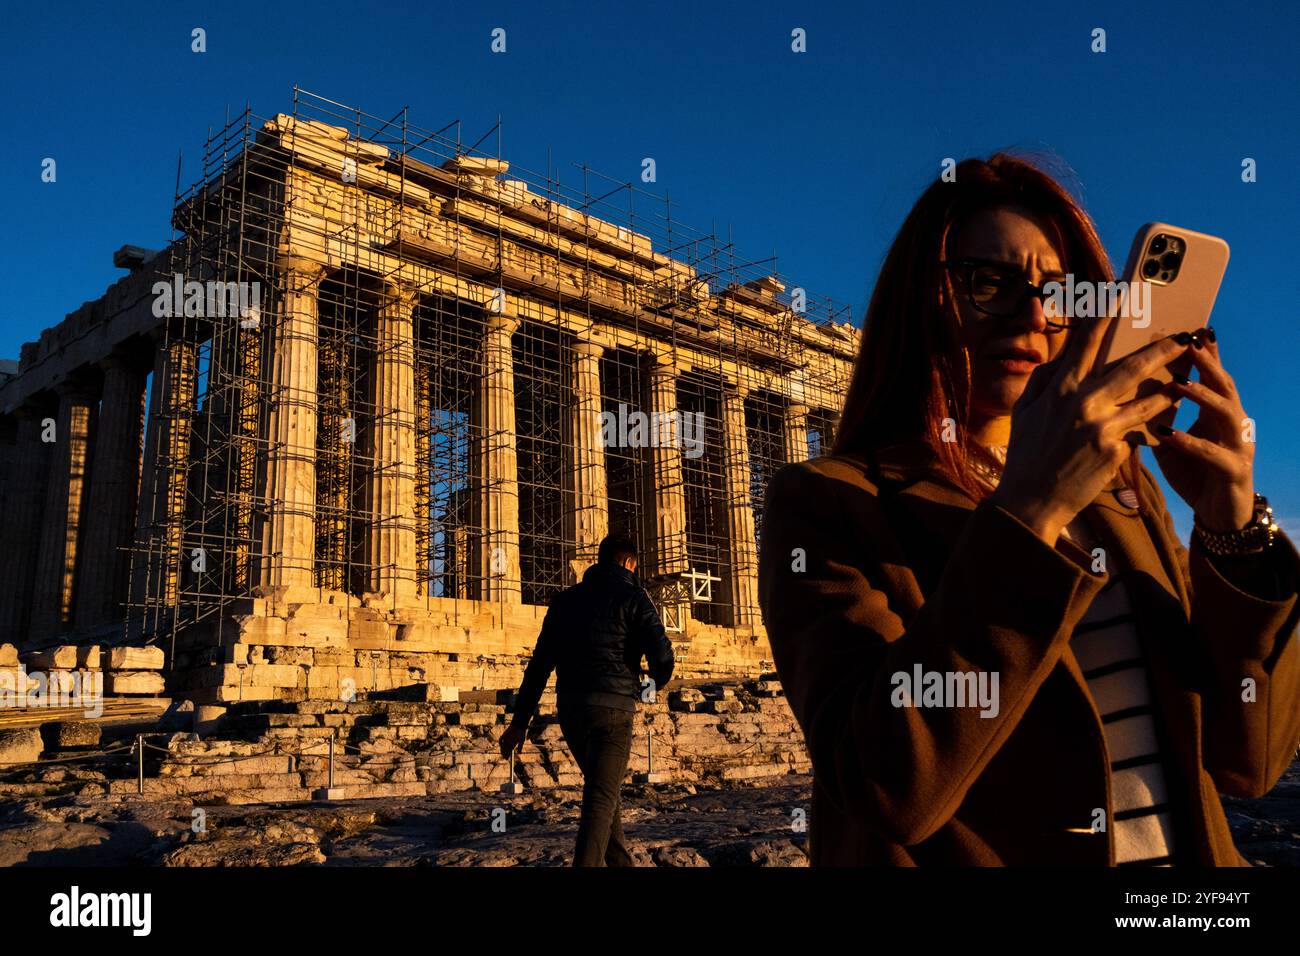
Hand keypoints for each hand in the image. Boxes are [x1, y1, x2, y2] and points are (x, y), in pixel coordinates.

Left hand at [499, 723, 525, 758]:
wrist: (519, 725)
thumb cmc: (521, 733)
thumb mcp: (521, 740)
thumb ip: (520, 746)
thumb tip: (520, 753)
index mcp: (513, 744)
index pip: (509, 751)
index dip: (507, 755)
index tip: (507, 759)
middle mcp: (508, 742)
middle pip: (505, 749)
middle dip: (504, 754)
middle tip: (504, 757)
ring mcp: (506, 739)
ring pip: (502, 746)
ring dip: (502, 750)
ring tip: (502, 753)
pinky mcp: (504, 735)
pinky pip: (500, 739)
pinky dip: (500, 742)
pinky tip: (501, 745)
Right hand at [991, 310, 1187, 544]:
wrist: (1033, 500)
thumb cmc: (1026, 454)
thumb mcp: (1024, 412)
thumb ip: (1042, 382)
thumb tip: (1059, 360)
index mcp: (1060, 389)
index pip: (1086, 344)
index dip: (1105, 317)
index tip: (1120, 297)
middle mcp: (1084, 403)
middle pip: (1133, 367)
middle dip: (1163, 349)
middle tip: (1185, 337)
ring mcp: (1103, 427)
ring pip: (1149, 401)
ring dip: (1169, 388)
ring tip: (1185, 379)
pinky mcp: (1116, 449)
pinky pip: (1139, 432)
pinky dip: (1149, 427)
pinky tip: (1161, 422)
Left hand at [1151, 327, 1255, 531]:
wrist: (1218, 514)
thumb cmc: (1194, 470)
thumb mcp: (1173, 437)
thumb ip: (1158, 413)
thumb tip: (1126, 386)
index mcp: (1217, 411)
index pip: (1210, 375)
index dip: (1202, 352)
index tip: (1185, 327)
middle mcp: (1233, 422)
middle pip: (1223, 385)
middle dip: (1207, 363)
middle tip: (1186, 342)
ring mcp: (1237, 446)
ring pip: (1227, 414)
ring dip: (1203, 397)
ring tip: (1180, 384)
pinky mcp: (1234, 472)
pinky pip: (1214, 454)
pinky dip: (1192, 442)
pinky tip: (1170, 434)